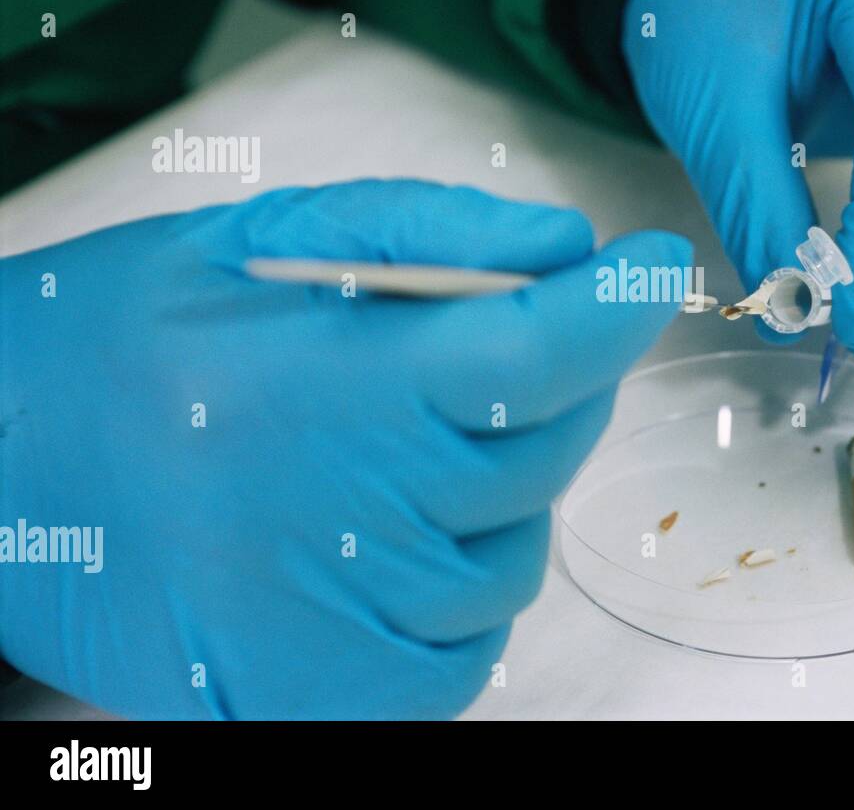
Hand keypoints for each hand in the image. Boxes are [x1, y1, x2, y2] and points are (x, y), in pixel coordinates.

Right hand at [0, 180, 688, 717]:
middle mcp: (345, 513)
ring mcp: (338, 625)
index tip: (647, 270)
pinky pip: (465, 651)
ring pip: (513, 558)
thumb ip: (428, 232)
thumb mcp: (261, 240)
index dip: (614, 309)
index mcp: (332, 383)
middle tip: (462, 365)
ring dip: (487, 502)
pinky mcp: (324, 701)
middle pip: (545, 456)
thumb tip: (564, 247)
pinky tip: (375, 543)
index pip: (534, 356)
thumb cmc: (127, 342)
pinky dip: (451, 594)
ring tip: (375, 462)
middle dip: (543, 396)